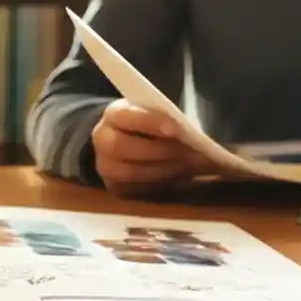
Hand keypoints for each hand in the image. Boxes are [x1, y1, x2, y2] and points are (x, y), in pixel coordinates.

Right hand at [91, 99, 212, 197]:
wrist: (126, 139)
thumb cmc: (149, 121)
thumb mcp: (156, 111)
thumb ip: (168, 116)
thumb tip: (197, 129)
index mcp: (113, 114)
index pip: (126, 116)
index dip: (151, 122)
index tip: (177, 128)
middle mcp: (103, 141)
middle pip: (124, 147)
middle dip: (161, 151)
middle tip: (193, 152)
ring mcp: (106, 168)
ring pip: (132, 173)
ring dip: (167, 170)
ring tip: (196, 166)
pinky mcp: (116, 188)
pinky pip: (139, 190)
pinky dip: (165, 184)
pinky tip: (186, 177)